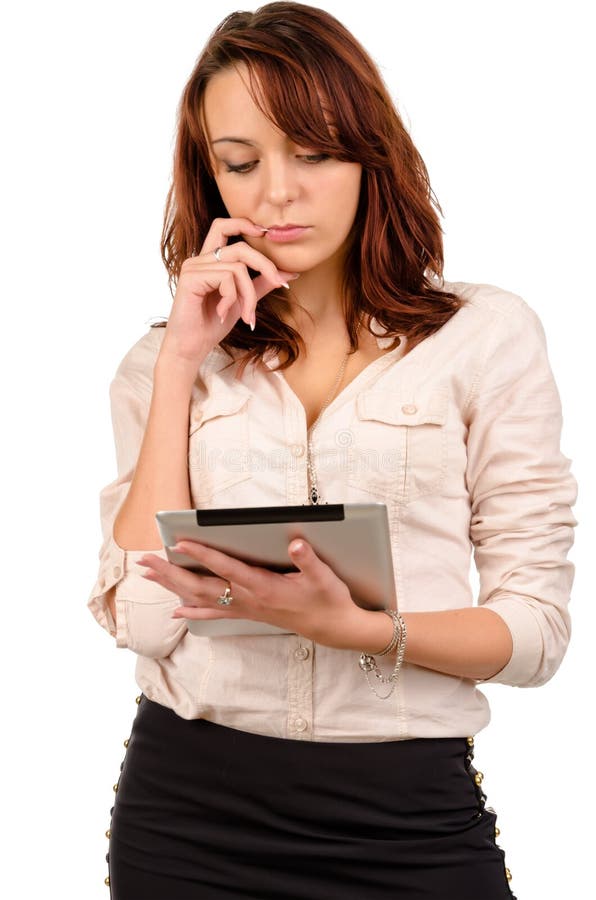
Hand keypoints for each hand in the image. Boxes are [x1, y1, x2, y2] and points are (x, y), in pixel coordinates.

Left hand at [137, 538, 381, 650]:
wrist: (333, 627)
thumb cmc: (328, 599)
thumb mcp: (323, 576)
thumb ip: (308, 559)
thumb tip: (295, 542)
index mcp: (263, 587)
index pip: (226, 567)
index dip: (203, 554)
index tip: (180, 543)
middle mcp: (248, 599)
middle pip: (200, 586)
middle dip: (170, 572)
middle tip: (145, 559)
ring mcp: (246, 608)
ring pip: (200, 599)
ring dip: (173, 586)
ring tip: (149, 574)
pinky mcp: (248, 613)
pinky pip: (213, 613)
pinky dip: (191, 611)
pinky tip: (175, 610)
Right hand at [159, 217, 298, 365]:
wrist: (190, 348)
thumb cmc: (212, 325)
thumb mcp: (242, 301)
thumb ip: (261, 283)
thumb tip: (290, 272)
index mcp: (209, 261)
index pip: (223, 226)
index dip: (243, 223)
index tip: (265, 233)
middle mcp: (199, 259)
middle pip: (240, 247)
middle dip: (265, 265)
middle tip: (280, 284)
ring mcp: (193, 267)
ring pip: (238, 268)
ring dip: (249, 295)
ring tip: (246, 316)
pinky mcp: (190, 277)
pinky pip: (226, 278)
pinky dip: (232, 298)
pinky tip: (222, 314)